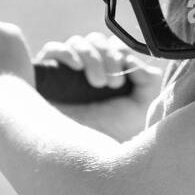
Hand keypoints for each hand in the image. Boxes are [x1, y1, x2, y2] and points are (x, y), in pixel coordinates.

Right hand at [35, 31, 162, 141]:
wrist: (86, 154)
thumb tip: (133, 60)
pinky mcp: (47, 76)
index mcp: (111, 70)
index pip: (115, 44)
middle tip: (114, 84)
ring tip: (98, 83)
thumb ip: (147, 79)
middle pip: (97, 40)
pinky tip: (77, 67)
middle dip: (109, 56)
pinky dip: (66, 52)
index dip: (122, 52)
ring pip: (77, 42)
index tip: (127, 74)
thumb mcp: (141, 105)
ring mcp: (67, 71)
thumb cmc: (114, 131)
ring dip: (92, 56)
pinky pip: (52, 49)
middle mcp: (88, 67)